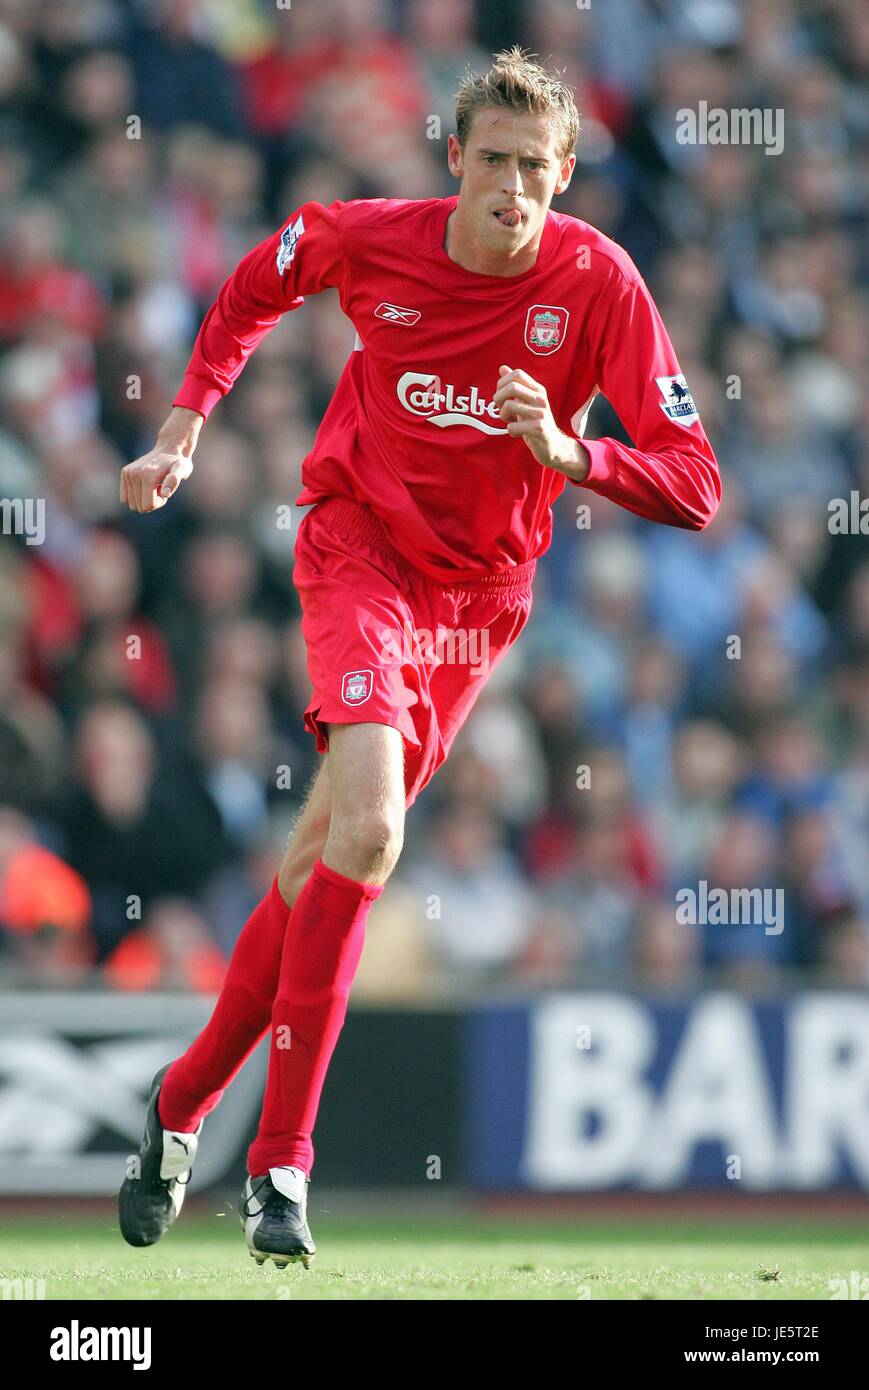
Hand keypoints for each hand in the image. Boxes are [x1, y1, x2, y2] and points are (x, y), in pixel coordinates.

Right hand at [120, 407, 200, 512]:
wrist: (169, 447)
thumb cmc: (178, 462)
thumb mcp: (182, 470)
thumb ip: (174, 480)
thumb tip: (165, 493)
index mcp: (147, 476)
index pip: (148, 506)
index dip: (159, 503)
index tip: (165, 491)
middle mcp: (134, 474)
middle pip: (140, 506)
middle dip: (152, 501)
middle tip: (160, 487)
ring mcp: (128, 473)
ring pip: (132, 504)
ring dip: (145, 497)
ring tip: (154, 484)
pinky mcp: (125, 472)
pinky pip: (125, 498)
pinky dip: (137, 494)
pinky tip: (147, 483)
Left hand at [493, 364, 589, 480]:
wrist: (554, 446)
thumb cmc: (535, 422)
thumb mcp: (526, 402)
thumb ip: (515, 385)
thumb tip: (502, 368)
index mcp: (538, 390)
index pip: (517, 374)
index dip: (502, 383)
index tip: (501, 395)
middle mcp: (541, 399)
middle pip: (512, 387)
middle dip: (498, 398)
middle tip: (500, 408)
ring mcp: (541, 414)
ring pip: (509, 406)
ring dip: (502, 415)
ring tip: (509, 421)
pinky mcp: (539, 429)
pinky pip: (513, 427)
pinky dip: (510, 431)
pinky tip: (517, 433)